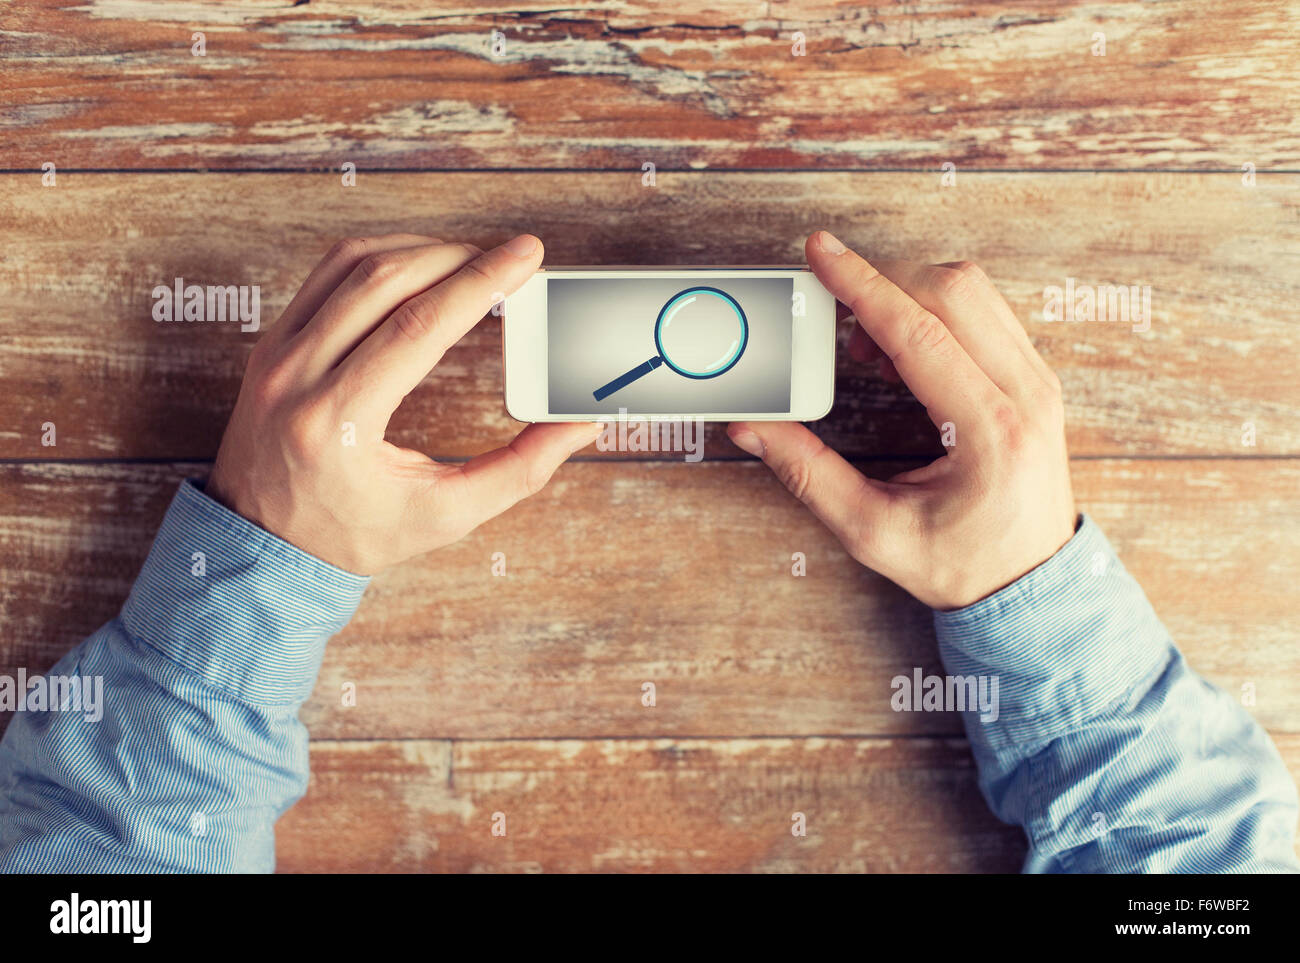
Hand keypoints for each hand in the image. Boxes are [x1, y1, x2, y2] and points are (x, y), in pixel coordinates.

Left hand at [207, 233, 599, 574]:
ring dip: (421, 250)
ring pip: (353, 263)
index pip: (418, 325)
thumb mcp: (444, 516)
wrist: (262, 544)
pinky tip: (420, 268)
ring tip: (470, 261)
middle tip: (509, 259)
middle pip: (386, 280)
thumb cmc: (352, 534)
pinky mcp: (272, 342)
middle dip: (459, 257)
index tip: (525, 256)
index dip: (480, 282)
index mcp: (338, 423)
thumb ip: (519, 471)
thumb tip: (576, 425)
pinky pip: (328, 273)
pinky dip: (382, 257)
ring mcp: (277, 353)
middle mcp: (297, 377)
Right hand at [728, 231, 1076, 609]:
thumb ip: (809, 476)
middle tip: (833, 314)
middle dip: (882, 281)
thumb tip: (755, 429)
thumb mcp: (874, 532)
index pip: (919, 332)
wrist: (1034, 585)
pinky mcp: (1036, 378)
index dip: (861, 286)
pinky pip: (986, 311)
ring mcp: (1038, 381)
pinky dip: (935, 310)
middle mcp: (1026, 395)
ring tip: (867, 346)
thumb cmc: (964, 565)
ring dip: (909, 295)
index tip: (821, 253)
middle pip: (952, 291)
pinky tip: (903, 351)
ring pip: (973, 291)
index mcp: (990, 432)